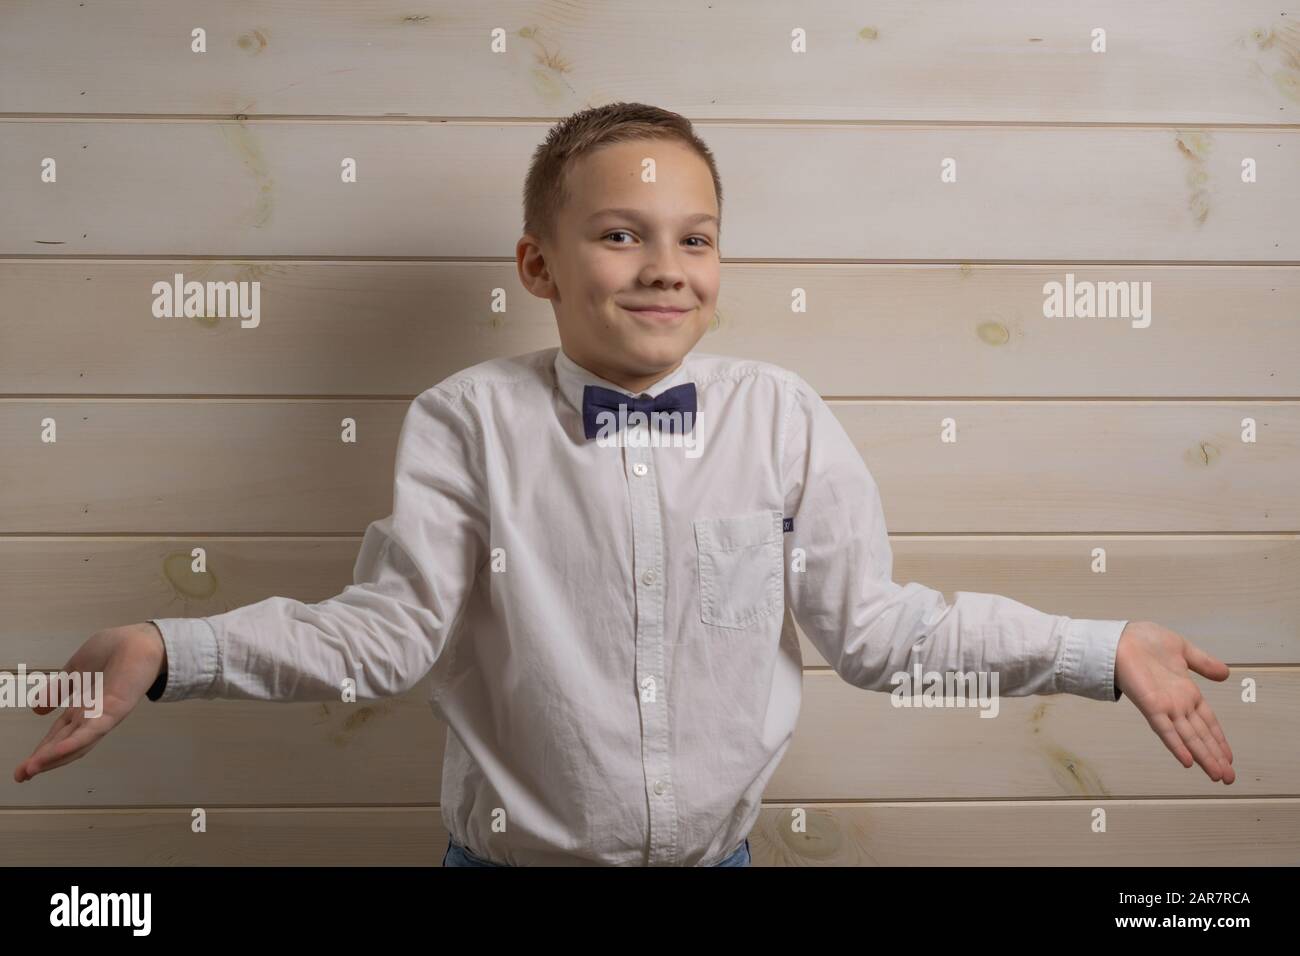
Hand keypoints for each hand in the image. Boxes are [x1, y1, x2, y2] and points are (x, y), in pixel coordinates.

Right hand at [13, 623, 166, 782]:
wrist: (140, 638)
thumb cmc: (115, 649)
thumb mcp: (76, 669)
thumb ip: (58, 689)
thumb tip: (37, 710)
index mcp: (82, 707)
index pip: (58, 735)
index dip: (40, 750)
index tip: (22, 767)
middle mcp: (92, 716)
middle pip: (64, 744)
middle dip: (42, 761)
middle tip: (20, 776)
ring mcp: (104, 716)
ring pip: (75, 744)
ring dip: (52, 757)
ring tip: (30, 770)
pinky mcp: (115, 711)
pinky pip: (93, 730)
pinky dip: (74, 743)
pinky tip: (56, 753)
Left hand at [1115, 621, 1233, 783]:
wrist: (1120, 636)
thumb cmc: (1144, 641)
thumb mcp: (1182, 649)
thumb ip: (1203, 663)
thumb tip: (1225, 673)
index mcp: (1187, 692)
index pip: (1208, 721)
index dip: (1219, 739)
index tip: (1229, 757)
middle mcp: (1178, 704)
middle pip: (1201, 735)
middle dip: (1216, 757)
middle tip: (1229, 778)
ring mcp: (1165, 707)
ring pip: (1189, 737)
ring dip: (1204, 757)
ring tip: (1218, 776)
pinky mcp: (1150, 705)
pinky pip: (1165, 729)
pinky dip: (1177, 745)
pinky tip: (1188, 761)